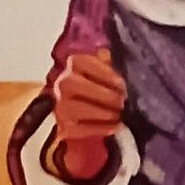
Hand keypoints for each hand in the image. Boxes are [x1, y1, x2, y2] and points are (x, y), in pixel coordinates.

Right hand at [47, 44, 127, 183]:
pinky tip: (116, 126)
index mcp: (73, 64)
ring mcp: (61, 106)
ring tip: (120, 114)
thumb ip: (106, 62)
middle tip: (123, 101)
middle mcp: (63, 83)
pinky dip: (101, 128)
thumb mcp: (102, 69)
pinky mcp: (65, 127)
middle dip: (104, 94)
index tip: (122, 83)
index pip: (83, 63)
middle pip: (76, 85)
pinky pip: (81, 129)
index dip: (103, 73)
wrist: (73, 107)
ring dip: (103, 112)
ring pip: (77, 108)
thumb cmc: (95, 84)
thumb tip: (107, 55)